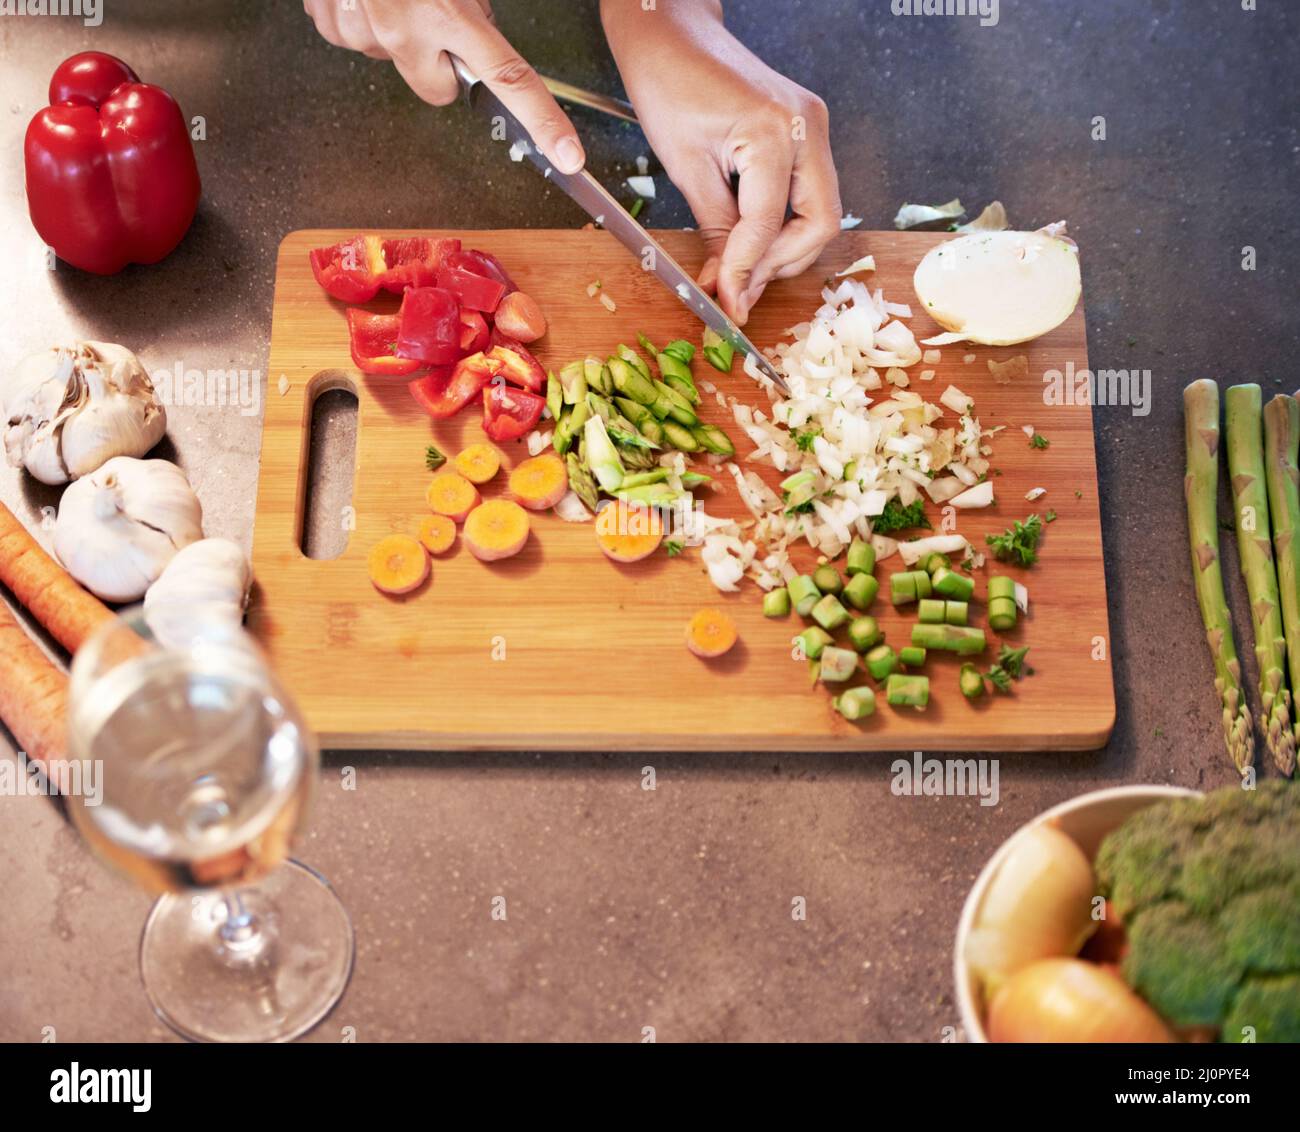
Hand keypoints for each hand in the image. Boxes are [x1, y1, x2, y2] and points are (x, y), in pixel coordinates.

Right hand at [303, 0, 585, 172]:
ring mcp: (365, 30)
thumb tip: (481, 27)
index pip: (508, 78)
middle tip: (438, 23)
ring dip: (397, 36)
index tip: (567, 155)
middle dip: (443, 68)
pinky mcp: (331, 22)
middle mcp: (404, 30)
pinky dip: (361, 18)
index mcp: (447, 13)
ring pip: (394, 62)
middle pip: (440, 91)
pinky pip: (354, 39)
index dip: (542, 120)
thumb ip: (473, 5)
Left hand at [602, 0, 840, 323]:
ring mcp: (814, 128)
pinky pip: (809, 193)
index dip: (745, 270)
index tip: (726, 302)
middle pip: (819, 224)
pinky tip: (752, 240)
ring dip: (784, 249)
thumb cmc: (668, 84)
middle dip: (778, 264)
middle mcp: (807, 127)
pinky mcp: (807, 132)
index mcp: (774, 130)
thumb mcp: (685, 166)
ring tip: (741, 268)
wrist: (673, 33)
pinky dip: (785, 225)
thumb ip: (713, 229)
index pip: (767, 224)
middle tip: (738, 289)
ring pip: (820, 214)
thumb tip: (723, 283)